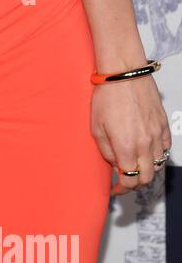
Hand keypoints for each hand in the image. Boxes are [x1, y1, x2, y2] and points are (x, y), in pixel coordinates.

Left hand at [90, 75, 171, 192]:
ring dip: (147, 169)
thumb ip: (106, 151)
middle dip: (134, 183)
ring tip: (135, 164)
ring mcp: (157, 134)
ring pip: (158, 164)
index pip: (129, 180)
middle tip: (124, 180)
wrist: (124, 73)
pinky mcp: (163, 124)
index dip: (121, 189)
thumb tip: (115, 164)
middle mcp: (145, 144)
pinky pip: (166, 147)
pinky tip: (146, 150)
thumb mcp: (96, 128)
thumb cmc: (107, 96)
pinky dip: (157, 154)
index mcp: (126, 147)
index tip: (115, 188)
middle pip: (146, 177)